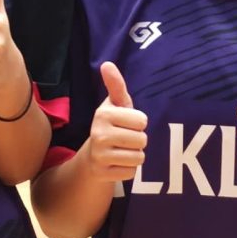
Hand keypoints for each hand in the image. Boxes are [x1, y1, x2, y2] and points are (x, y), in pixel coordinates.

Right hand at [80, 61, 148, 183]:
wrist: (93, 156)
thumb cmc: (112, 125)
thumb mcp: (116, 104)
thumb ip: (116, 85)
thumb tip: (107, 64)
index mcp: (104, 114)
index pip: (143, 121)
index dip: (139, 123)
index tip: (127, 123)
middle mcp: (99, 134)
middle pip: (142, 140)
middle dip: (138, 141)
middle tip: (125, 139)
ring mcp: (99, 156)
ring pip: (139, 158)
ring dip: (135, 155)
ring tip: (122, 151)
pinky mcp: (102, 174)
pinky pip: (132, 172)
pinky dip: (129, 169)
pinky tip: (117, 163)